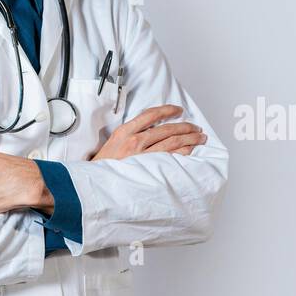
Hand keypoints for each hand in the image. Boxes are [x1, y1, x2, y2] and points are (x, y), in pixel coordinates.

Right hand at [91, 104, 207, 160]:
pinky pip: (171, 158)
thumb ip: (131, 135)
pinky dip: (183, 153)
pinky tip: (190, 151)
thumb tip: (151, 131)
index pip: (151, 114)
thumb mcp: (113, 143)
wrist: (95, 185)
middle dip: (185, 127)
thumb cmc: (103, 167)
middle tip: (196, 127)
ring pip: (172, 142)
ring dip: (189, 139)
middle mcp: (135, 141)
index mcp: (125, 132)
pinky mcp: (148, 169)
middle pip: (167, 129)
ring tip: (199, 137)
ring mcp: (142, 156)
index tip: (178, 110)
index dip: (168, 110)